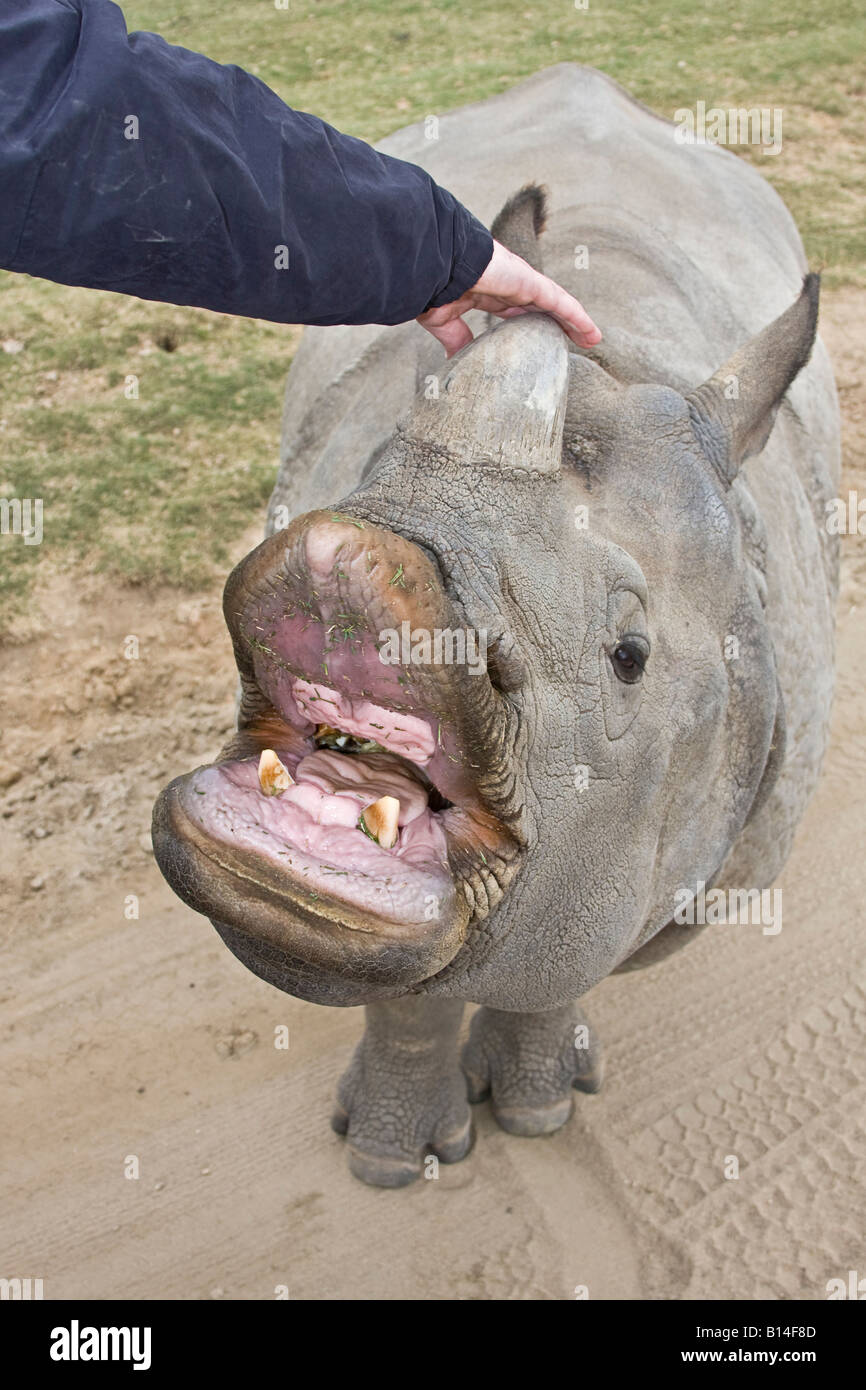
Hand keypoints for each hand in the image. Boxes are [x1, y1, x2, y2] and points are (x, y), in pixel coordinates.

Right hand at [416, 238, 600, 356]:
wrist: (432, 264)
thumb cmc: (432, 284)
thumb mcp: (444, 318)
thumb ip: (455, 337)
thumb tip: (456, 361)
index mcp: (488, 290)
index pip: (517, 309)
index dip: (531, 323)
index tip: (539, 339)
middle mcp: (509, 284)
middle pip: (543, 307)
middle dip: (558, 322)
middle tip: (574, 340)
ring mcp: (521, 281)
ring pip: (557, 304)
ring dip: (575, 321)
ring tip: (593, 339)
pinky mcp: (529, 282)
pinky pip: (560, 301)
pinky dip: (577, 316)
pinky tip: (591, 332)